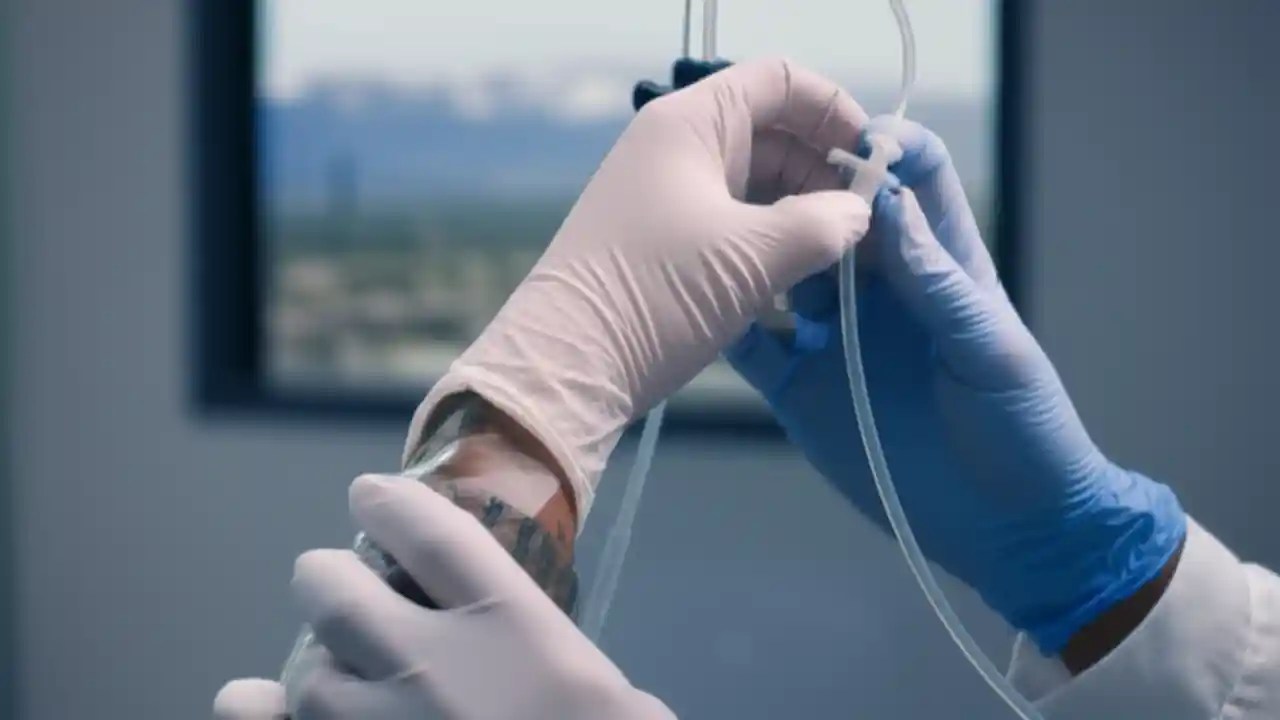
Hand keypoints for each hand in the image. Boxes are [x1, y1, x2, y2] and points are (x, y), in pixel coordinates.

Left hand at [214, 475, 673, 719]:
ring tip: (333, 665)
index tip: (369, 494)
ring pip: (307, 675)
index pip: (428, 532)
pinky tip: (244, 698)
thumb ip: (560, 656)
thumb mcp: (621, 699)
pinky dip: (253, 713)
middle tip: (337, 584)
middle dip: (328, 578)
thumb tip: (525, 641)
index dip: (388, 502)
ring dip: (318, 666)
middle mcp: (432, 666)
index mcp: (511, 627)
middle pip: (334, 590)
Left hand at [410, 58, 871, 520]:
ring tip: (845, 257)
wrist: (564, 368)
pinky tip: (802, 281)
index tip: (874, 159)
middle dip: (826, 171)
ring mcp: (665, 196)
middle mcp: (675, 148)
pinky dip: (771, 243)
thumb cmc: (655, 296)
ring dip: (803, 214)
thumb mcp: (752, 257)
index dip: (835, 109)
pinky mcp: (661, 243)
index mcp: (690, 123)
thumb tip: (858, 215)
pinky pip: (732, 224)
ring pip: (755, 184)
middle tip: (870, 223)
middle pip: (773, 133)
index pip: (780, 81)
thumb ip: (822, 225)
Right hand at [726, 117, 1185, 654]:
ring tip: (721, 230)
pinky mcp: (798, 386)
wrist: (1004, 527)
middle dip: (797, 186)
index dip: (879, 147)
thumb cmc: (1022, 429)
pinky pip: (750, 345)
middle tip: (757, 176)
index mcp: (939, 264)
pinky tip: (697, 306)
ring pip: (780, 267)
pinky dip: (723, 322)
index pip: (910, 179)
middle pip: (829, 212)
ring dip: (755, 245)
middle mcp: (879, 288)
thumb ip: (938, 281)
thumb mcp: (989, 350)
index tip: (838, 135)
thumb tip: (887, 202)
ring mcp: (832, 335)